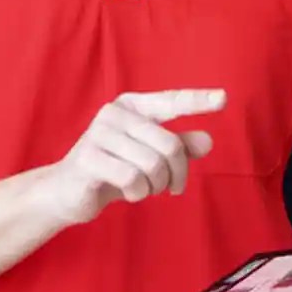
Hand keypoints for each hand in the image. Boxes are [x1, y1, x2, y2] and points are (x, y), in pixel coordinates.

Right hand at [45, 89, 226, 224]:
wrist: (67, 192)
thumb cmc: (114, 169)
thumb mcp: (150, 157)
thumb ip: (178, 147)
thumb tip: (207, 141)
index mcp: (132, 106)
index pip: (171, 101)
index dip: (198, 100)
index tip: (224, 98)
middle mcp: (115, 113)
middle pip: (169, 145)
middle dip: (177, 174)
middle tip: (173, 188)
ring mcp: (99, 134)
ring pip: (153, 165)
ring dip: (157, 186)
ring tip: (146, 189)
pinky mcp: (88, 159)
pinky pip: (133, 179)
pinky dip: (139, 193)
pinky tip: (130, 192)